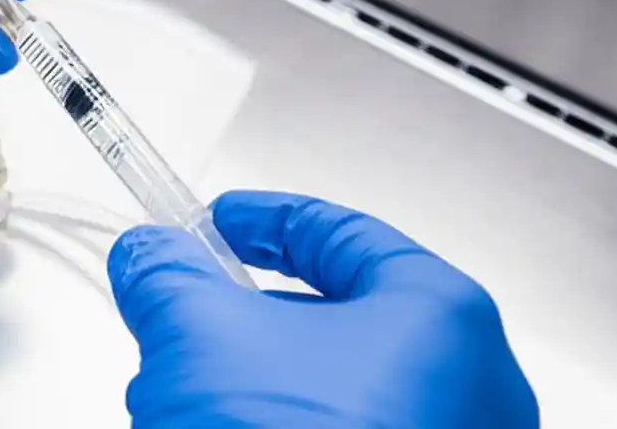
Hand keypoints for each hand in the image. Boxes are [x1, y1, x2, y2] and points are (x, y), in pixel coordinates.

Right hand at [108, 191, 537, 427]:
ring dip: (246, 383)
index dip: (262, 218)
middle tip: (185, 310)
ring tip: (178, 397)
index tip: (214, 219)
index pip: (340, 232)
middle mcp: (469, 389)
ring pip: (330, 390)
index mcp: (441, 317)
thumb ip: (167, 276)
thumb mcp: (199, 337)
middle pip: (334, 317)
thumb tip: (147, 255)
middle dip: (240, 316)